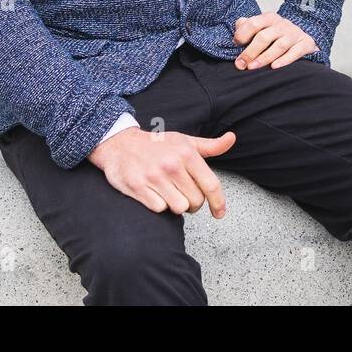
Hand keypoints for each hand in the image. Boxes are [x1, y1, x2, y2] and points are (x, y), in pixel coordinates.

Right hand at [88, 127, 234, 216]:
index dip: (218, 202)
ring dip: (176, 205)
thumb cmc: (156, 144)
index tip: (220, 213)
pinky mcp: (138, 187)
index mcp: (187, 153)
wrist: (120, 143)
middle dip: (194, 203)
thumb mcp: (184, 141)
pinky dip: (159, 205)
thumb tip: (231, 138)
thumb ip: (210, 145)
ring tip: (170, 193)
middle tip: (185, 194)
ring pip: (179, 208)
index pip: (211, 184)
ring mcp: (154, 177)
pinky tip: (155, 194)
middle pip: (196, 200)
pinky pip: (159, 209)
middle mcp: (172, 165)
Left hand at [233, 12, 318, 69]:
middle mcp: (282, 24)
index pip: (253, 23)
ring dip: (264, 58)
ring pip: (279, 46)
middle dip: (250, 51)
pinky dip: (285, 60)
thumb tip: (236, 36)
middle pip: (264, 37)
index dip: (242, 34)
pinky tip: (274, 67)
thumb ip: (246, 28)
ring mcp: (295, 34)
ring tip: (252, 67)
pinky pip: (295, 52)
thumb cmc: (275, 35)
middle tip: (240, 64)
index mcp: (269, 18)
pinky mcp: (305, 43)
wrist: (301, 37)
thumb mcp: (261, 28)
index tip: (236, 45)